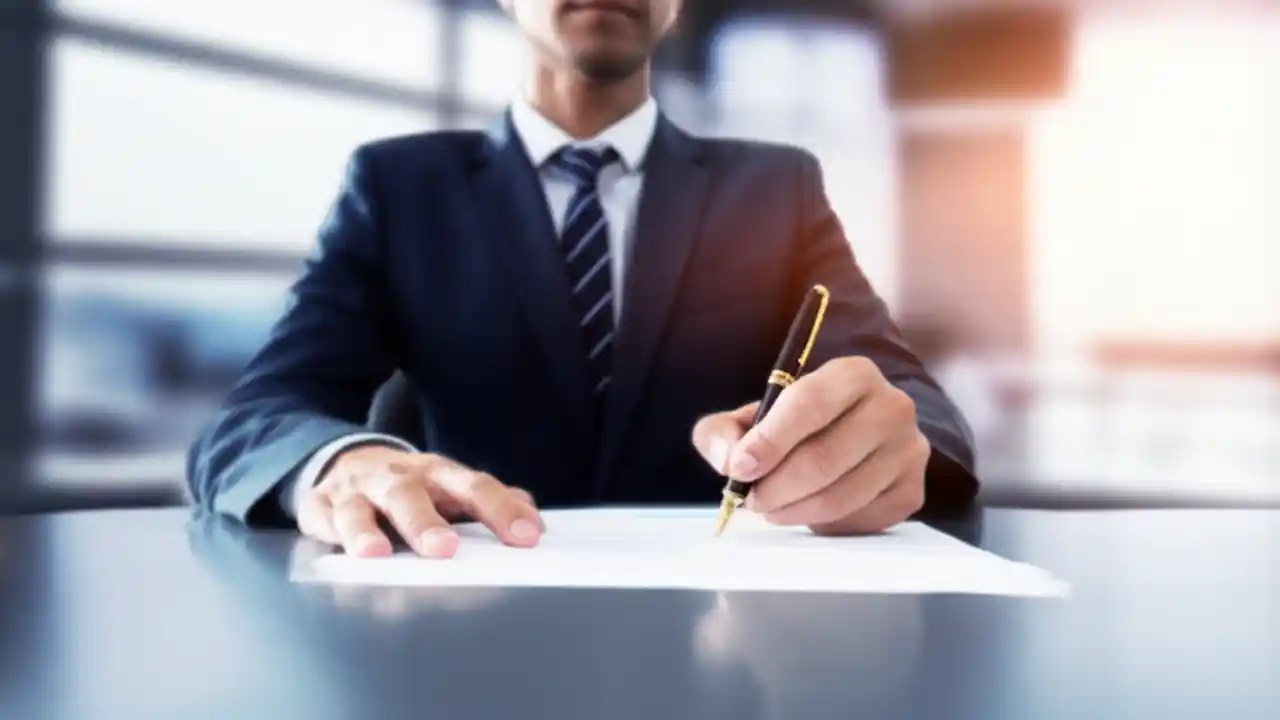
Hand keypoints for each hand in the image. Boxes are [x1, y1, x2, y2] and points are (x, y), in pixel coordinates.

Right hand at [297, 445, 543, 557]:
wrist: (345, 460)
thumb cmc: (411, 485)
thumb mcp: (450, 487)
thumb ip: (490, 502)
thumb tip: (532, 518)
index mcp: (437, 473)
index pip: (473, 486)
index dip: (500, 510)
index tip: (526, 537)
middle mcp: (396, 477)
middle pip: (410, 493)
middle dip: (425, 521)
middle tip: (445, 549)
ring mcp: (355, 491)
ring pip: (360, 507)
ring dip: (366, 530)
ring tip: (377, 553)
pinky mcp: (319, 506)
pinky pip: (321, 518)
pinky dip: (329, 533)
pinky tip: (337, 553)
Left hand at [692, 357, 929, 534]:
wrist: (852, 437)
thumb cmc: (797, 426)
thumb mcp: (753, 416)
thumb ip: (723, 432)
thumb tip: (728, 462)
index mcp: (852, 374)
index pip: (809, 404)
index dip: (770, 441)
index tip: (740, 469)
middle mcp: (892, 406)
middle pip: (824, 458)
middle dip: (776, 487)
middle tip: (752, 500)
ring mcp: (908, 451)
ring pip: (842, 496)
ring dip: (795, 511)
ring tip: (773, 509)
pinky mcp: (913, 491)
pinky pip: (860, 520)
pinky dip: (825, 525)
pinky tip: (809, 512)